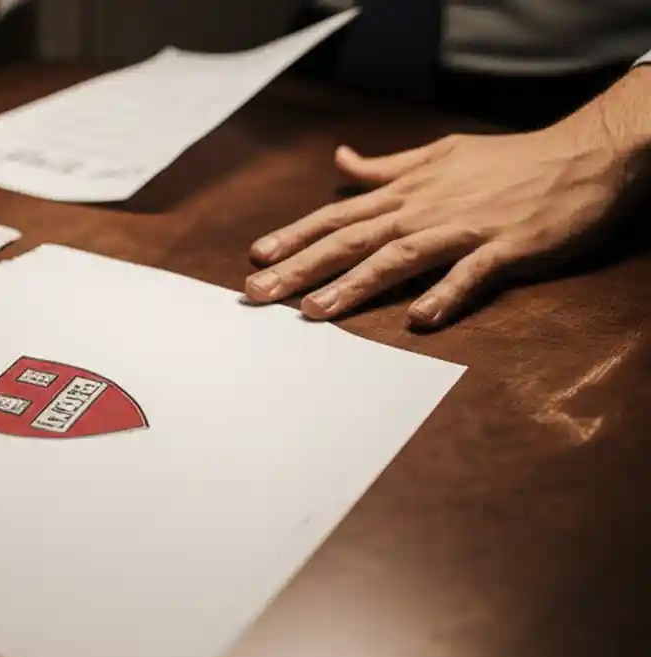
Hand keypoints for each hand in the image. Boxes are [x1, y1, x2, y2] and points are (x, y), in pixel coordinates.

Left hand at [244, 119, 638, 327]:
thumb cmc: (509, 159)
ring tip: (315, 311)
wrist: (582, 155)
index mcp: (407, 191)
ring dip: (355, 284)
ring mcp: (462, 228)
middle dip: (301, 267)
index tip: (256, 257)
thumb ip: (387, 166)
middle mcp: (424, 208)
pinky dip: (445, 294)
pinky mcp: (504, 247)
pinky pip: (470, 274)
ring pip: (397, 257)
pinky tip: (420, 320)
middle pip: (351, 239)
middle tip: (258, 293)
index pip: (338, 215)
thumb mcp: (440, 153)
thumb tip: (341, 162)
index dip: (295, 236)